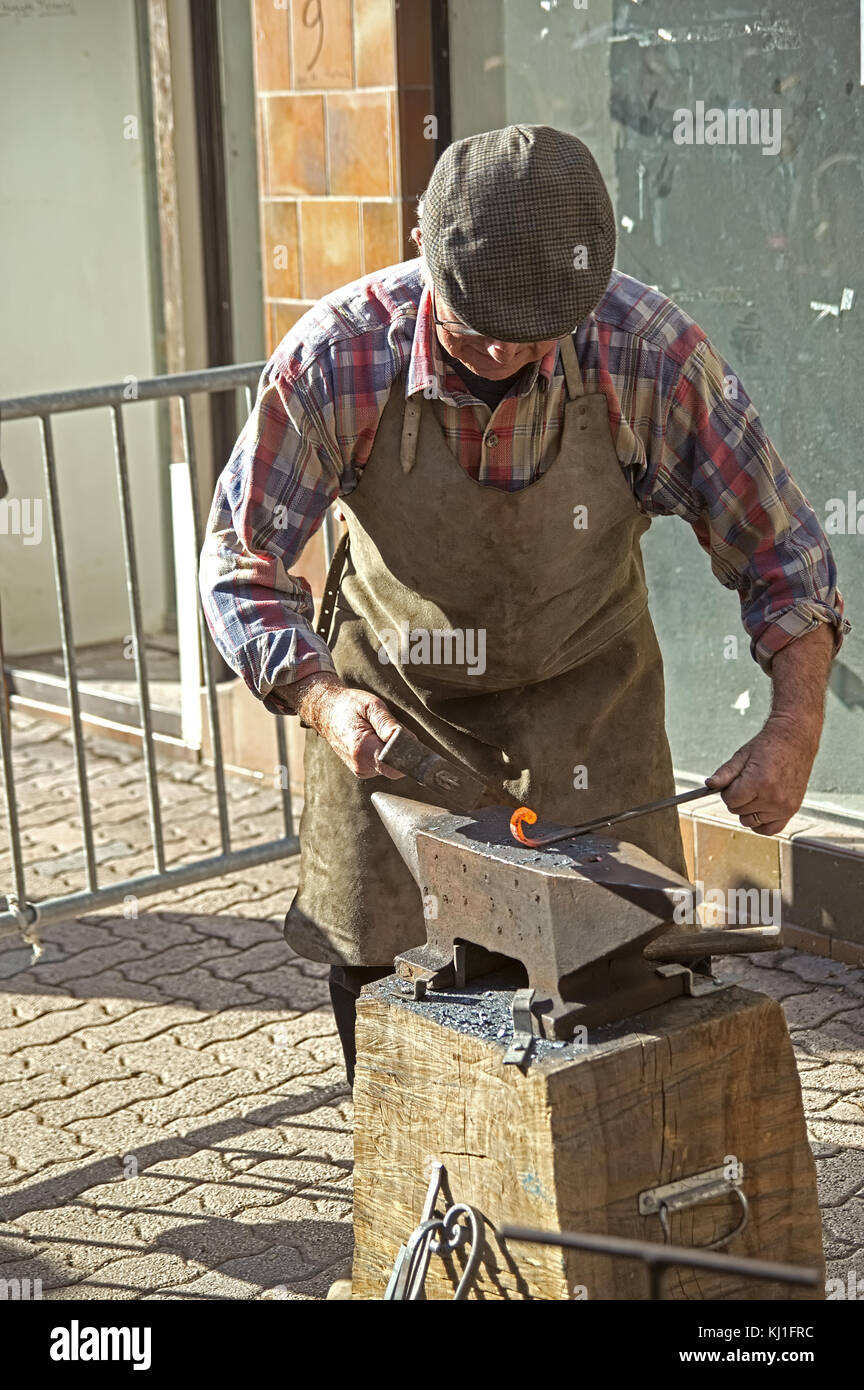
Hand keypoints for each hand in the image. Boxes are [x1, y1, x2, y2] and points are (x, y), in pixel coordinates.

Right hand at [291, 672, 405, 780]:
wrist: (325, 711)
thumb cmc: (349, 705)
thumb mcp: (371, 705)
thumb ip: (388, 724)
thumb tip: (406, 740)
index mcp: (362, 749)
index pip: (396, 766)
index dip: (408, 755)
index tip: (411, 741)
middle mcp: (360, 765)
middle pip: (395, 766)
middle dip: (400, 750)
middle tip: (391, 729)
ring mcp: (360, 770)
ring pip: (390, 766)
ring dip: (391, 751)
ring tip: (378, 732)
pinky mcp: (361, 769)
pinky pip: (382, 765)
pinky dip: (384, 753)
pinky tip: (374, 739)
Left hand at [706, 713, 818, 834]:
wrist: (794, 740)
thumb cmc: (768, 746)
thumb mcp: (742, 755)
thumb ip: (724, 773)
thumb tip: (709, 785)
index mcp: (759, 782)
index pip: (730, 800)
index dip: (728, 790)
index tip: (735, 781)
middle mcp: (773, 797)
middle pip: (739, 811)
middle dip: (737, 799)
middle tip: (747, 783)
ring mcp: (784, 806)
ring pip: (751, 821)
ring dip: (748, 810)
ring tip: (756, 792)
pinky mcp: (792, 810)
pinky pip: (770, 829)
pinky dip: (761, 823)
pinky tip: (760, 810)